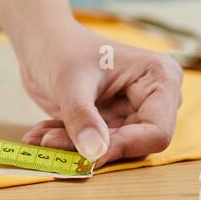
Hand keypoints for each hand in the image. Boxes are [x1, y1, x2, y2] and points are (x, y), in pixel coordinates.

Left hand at [16, 23, 182, 166]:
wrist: (43, 44)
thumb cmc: (61, 49)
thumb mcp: (69, 82)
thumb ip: (82, 118)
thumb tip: (95, 154)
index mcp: (159, 78)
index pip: (157, 131)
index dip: (124, 146)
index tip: (88, 155)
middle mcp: (154, 99)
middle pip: (134, 144)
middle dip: (92, 148)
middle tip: (49, 141)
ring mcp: (134, 113)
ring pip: (111, 149)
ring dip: (74, 148)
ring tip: (41, 136)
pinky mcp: (114, 124)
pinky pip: (96, 147)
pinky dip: (68, 144)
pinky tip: (41, 133)